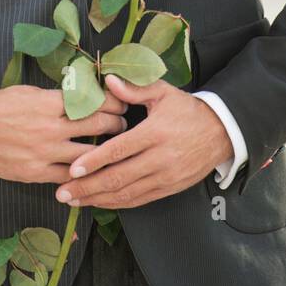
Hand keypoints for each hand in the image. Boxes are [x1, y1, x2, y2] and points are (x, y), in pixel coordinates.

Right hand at [0, 84, 128, 183]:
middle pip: (98, 126)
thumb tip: (87, 97)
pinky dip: (81, 173)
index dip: (113, 103)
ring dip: (104, 152)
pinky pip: (67, 176)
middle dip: (117, 125)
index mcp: (50, 103)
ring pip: (87, 155)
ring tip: (114, 149)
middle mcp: (49, 128)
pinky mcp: (34, 173)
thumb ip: (58, 98)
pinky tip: (90, 169)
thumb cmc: (0, 105)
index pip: (94, 102)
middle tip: (124, 124)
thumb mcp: (30, 92)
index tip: (121, 103)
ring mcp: (43, 153)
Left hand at [54, 72, 231, 209]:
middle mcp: (160, 158)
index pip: (120, 150)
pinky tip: (99, 202)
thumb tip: (109, 81)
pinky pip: (140, 200)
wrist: (222, 132)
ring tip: (74, 200)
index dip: (94, 161)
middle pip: (119, 177)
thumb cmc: (187, 111)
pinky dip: (117, 204)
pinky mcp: (170, 188)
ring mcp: (166, 176)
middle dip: (88, 187)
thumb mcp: (164, 92)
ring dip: (98, 199)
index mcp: (155, 132)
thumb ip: (135, 88)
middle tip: (63, 192)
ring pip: (127, 193)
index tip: (72, 169)